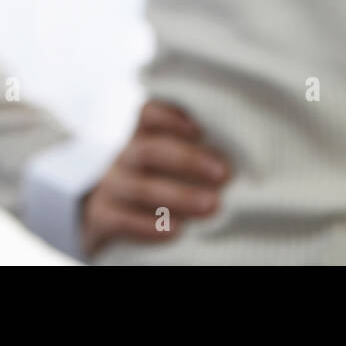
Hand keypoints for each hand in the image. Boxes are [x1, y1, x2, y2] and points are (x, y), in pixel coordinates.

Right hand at [81, 100, 229, 254]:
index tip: (202, 127)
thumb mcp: (168, 160)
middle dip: (189, 160)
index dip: (173, 116)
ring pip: (141, 187)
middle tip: (225, 174)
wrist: (106, 215)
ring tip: (212, 205)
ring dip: (179, 195)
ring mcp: (112, 185)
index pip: (150, 113)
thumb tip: (242, 162)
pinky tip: (177, 232)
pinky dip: (149, 226)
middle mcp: (126, 155)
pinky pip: (122, 219)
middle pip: (151, 149)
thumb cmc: (157, 181)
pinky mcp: (102, 216)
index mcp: (143, 135)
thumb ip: (197, 152)